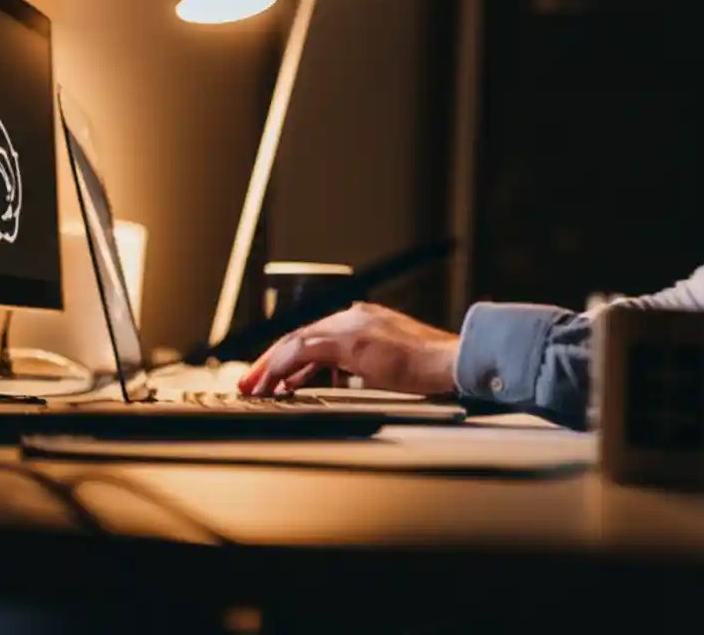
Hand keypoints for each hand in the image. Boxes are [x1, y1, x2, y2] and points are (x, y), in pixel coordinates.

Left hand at [238, 302, 459, 397]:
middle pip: (300, 337)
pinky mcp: (350, 340)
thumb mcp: (389, 366)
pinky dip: (282, 368)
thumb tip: (340, 379)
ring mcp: (351, 326)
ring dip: (271, 366)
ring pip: (296, 342)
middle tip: (251, 381)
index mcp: (364, 321)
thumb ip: (362, 367)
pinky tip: (272, 383)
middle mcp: (354, 317)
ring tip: (255, 387)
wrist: (452, 361)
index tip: (274, 377)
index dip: (290, 359)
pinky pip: (303, 352)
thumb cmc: (431, 369)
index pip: (316, 338)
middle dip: (272, 362)